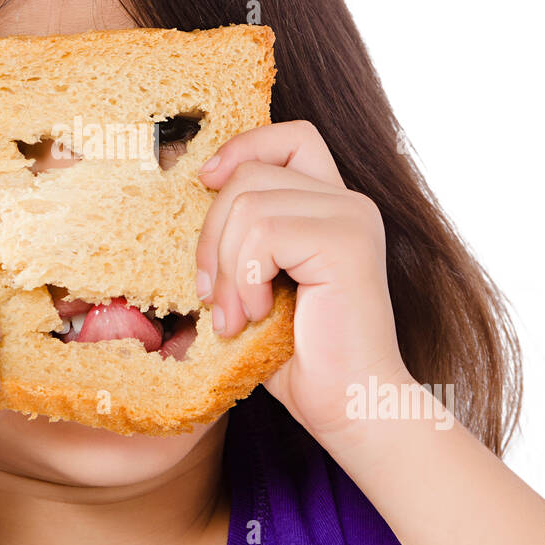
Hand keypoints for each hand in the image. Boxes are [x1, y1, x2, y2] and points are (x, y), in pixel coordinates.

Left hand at [195, 120, 411, 442]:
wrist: (350, 407)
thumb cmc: (301, 356)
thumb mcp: (258, 284)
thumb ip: (242, 236)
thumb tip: (193, 189)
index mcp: (332, 206)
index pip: (290, 137)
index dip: (243, 148)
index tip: (206, 185)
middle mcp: (349, 202)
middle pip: (250, 173)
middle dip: (212, 235)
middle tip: (214, 297)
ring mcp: (351, 218)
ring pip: (248, 203)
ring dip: (227, 267)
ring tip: (237, 316)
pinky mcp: (346, 242)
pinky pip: (263, 233)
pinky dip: (245, 278)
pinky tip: (258, 316)